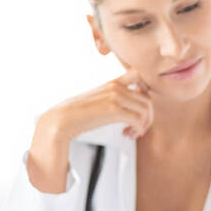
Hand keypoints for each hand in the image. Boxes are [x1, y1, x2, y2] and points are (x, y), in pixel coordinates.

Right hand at [27, 69, 153, 192]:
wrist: (62, 119)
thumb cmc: (79, 113)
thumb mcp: (98, 99)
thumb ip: (113, 98)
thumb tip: (129, 108)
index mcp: (113, 83)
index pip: (139, 75)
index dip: (146, 91)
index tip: (141, 107)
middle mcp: (116, 87)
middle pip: (147, 99)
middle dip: (147, 117)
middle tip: (138, 128)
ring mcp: (116, 97)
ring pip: (145, 110)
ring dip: (143, 125)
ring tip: (132, 133)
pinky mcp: (114, 110)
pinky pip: (138, 119)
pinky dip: (137, 130)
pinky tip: (128, 134)